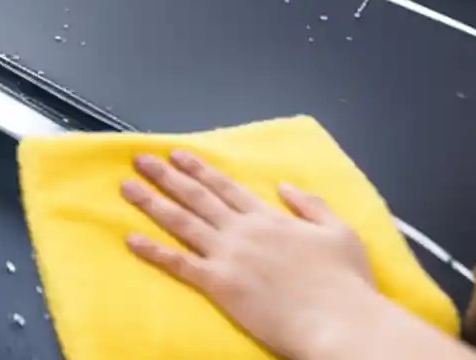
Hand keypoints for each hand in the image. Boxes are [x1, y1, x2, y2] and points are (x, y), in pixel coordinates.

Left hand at [121, 151, 381, 359]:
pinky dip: (154, 251)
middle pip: (197, 197)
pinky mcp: (220, 286)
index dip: (199, 168)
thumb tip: (285, 186)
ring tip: (128, 187)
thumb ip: (311, 204)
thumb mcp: (340, 231)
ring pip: (182, 223)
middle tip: (140, 159)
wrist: (341, 322)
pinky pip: (180, 264)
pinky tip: (132, 239)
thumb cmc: (347, 283)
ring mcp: (229, 256)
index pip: (226, 186)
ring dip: (152, 203)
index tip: (177, 153)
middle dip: (166, 175)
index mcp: (270, 217)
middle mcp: (244, 230)